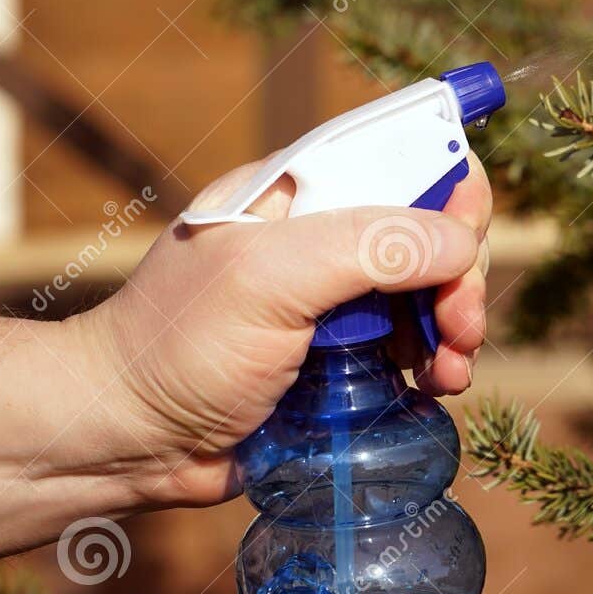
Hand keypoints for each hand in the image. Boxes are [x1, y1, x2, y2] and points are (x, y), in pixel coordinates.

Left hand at [61, 156, 491, 509]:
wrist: (124, 439)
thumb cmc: (178, 344)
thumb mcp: (269, 277)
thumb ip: (368, 247)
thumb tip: (460, 242)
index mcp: (302, 193)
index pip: (401, 154)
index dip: (449, 182)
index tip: (468, 233)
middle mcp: (324, 238)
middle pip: (433, 229)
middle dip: (461, 274)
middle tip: (459, 326)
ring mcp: (336, 302)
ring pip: (433, 292)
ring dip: (459, 327)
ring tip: (449, 371)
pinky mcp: (343, 360)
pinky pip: (414, 347)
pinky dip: (437, 364)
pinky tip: (433, 388)